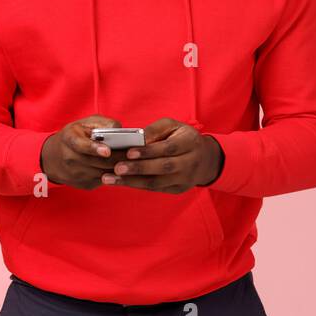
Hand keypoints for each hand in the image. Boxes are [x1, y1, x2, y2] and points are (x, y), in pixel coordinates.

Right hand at [40, 115, 127, 189]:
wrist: (53, 158)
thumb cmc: (76, 135)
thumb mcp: (85, 123)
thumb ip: (103, 124)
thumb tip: (121, 130)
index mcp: (69, 139)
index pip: (80, 145)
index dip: (94, 148)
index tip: (107, 151)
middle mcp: (70, 158)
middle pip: (98, 162)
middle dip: (118, 158)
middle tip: (135, 154)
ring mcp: (77, 174)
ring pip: (104, 172)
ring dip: (120, 167)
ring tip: (134, 160)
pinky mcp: (85, 185)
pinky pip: (105, 180)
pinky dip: (117, 175)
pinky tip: (125, 168)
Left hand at [101, 117, 221, 193]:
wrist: (205, 160)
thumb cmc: (182, 138)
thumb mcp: (173, 126)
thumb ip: (155, 130)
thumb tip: (137, 138)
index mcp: (190, 143)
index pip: (169, 148)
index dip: (149, 151)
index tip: (129, 152)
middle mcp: (191, 162)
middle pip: (163, 167)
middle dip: (138, 168)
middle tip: (116, 168)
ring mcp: (185, 179)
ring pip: (157, 182)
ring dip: (131, 181)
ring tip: (109, 179)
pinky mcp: (178, 189)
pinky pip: (156, 189)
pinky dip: (136, 186)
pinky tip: (120, 182)